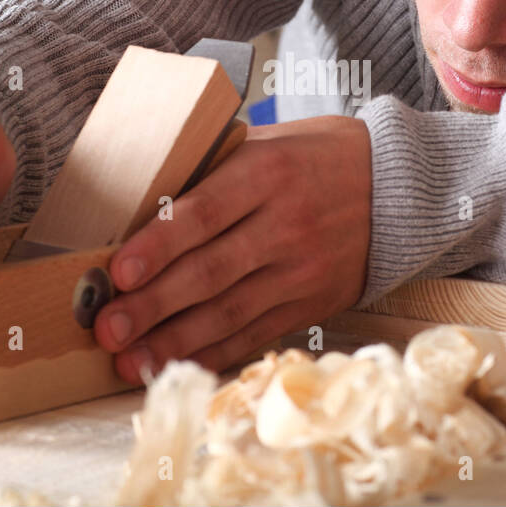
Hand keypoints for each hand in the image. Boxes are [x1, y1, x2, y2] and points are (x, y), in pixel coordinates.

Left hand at [94, 115, 371, 383]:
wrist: (397, 186)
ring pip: (229, 312)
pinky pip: (255, 334)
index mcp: (267, 173)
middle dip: (153, 305)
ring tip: (128, 360)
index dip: (157, 246)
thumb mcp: (267, 142)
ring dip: (174, 341)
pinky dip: (213, 353)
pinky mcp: (312, 302)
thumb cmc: (316, 156)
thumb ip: (212, 168)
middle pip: (210, 272)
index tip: (117, 273)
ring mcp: (301, 269)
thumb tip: (137, 203)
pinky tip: (175, 364)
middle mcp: (286, 224)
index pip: (203, 214)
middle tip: (107, 328)